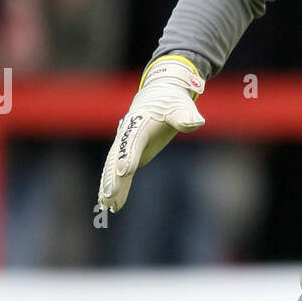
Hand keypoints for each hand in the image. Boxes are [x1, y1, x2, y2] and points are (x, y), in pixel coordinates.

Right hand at [98, 56, 204, 212]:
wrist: (158, 95)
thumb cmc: (171, 102)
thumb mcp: (180, 107)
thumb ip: (186, 116)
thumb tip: (197, 122)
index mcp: (139, 123)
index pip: (133, 142)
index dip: (129, 156)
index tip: (125, 171)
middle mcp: (128, 135)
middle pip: (118, 158)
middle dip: (113, 177)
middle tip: (108, 195)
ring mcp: (126, 145)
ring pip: (114, 167)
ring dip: (109, 185)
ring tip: (104, 204)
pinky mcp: (129, 154)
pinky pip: (119, 171)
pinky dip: (114, 186)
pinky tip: (107, 203)